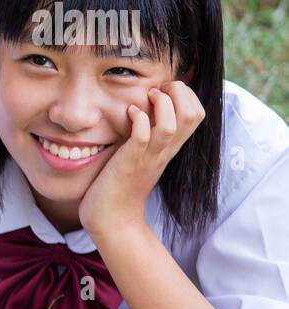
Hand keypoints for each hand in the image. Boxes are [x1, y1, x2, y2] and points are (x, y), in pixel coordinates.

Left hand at [79, 81, 204, 235]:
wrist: (112, 218)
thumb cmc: (121, 184)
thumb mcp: (142, 154)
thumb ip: (148, 134)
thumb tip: (144, 108)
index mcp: (169, 147)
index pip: (197, 114)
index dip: (186, 95)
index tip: (165, 89)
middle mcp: (164, 151)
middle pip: (193, 115)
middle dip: (180, 92)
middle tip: (159, 89)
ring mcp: (149, 157)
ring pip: (172, 125)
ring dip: (162, 104)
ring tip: (148, 96)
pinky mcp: (130, 164)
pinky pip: (142, 137)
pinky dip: (139, 121)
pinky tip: (130, 113)